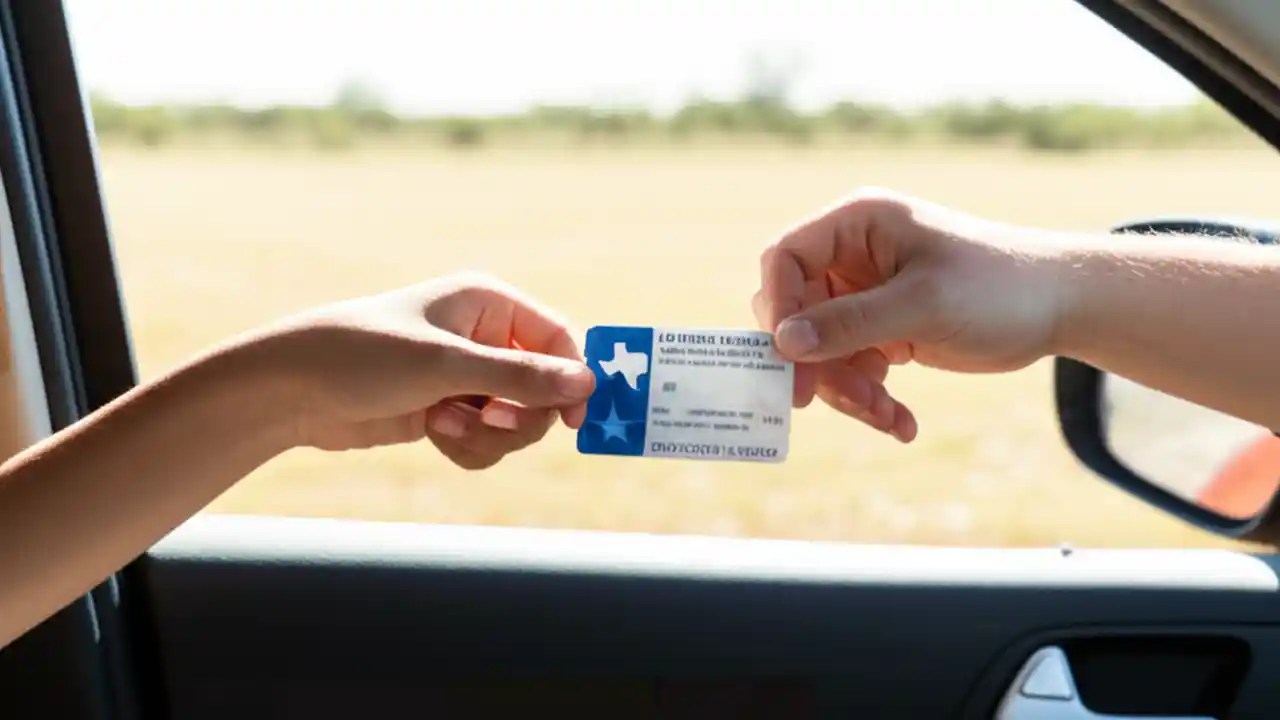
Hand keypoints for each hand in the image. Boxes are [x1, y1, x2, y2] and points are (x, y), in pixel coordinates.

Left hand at [263, 273, 594, 468]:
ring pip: (516, 422)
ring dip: (487, 435)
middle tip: (485, 420)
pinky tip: (432, 433)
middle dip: (518, 415)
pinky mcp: (447, 411)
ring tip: (443, 425)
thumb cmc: (363, 357)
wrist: (289, 392)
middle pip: (544, 389)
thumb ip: (521, 375)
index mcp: (488, 302)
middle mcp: (483, 336)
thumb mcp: (446, 365)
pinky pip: (487, 441)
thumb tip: (589, 382)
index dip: (572, 379)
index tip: (574, 421)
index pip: (558, 339)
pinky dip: (468, 447)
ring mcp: (465, 376)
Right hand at [754, 188, 1064, 441]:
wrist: (1061, 308)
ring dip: (847, 389)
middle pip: (797, 310)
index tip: (788, 357)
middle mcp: (854, 254)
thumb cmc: (998, 288)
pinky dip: (869, 397)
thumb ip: (850, 323)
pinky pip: (851, 366)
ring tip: (888, 417)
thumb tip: (783, 344)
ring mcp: (866, 293)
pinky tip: (901, 421)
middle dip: (815, 361)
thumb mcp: (922, 305)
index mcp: (858, 224)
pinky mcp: (883, 328)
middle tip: (822, 402)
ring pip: (821, 348)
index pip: (785, 259)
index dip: (778, 306)